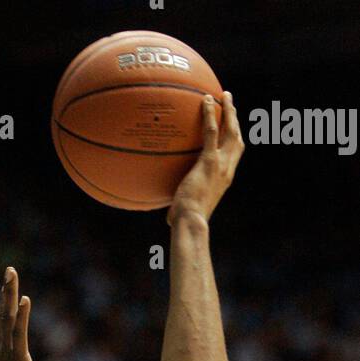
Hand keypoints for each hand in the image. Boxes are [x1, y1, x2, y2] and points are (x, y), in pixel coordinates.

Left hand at [168, 91, 243, 224]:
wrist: (192, 222)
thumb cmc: (186, 221)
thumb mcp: (187, 210)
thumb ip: (181, 206)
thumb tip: (167, 216)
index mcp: (226, 178)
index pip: (235, 154)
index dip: (235, 139)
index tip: (232, 127)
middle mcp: (228, 169)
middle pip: (237, 138)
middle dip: (235, 119)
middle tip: (230, 104)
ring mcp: (221, 164)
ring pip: (230, 130)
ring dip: (229, 111)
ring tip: (224, 95)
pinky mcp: (210, 161)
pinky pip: (212, 132)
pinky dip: (210, 114)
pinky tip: (206, 100)